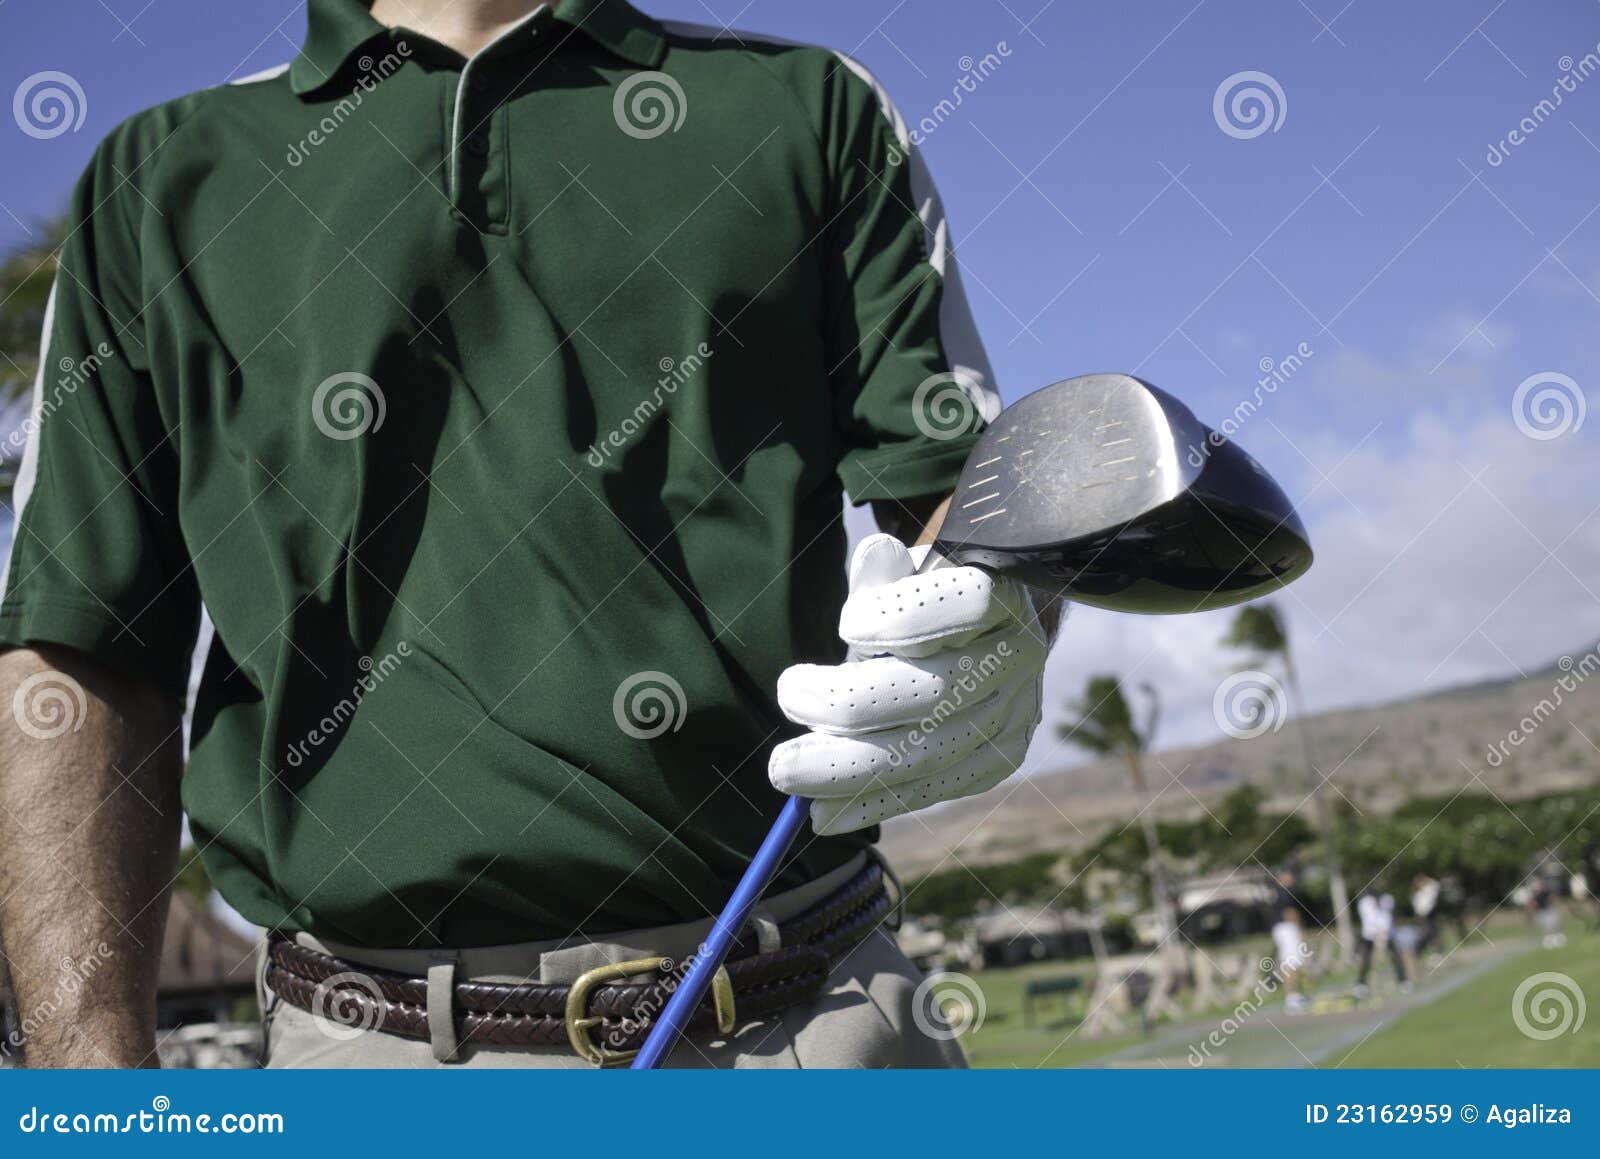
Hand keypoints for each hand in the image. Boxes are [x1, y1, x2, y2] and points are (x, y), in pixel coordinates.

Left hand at [769, 533, 1047, 834]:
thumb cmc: (933, 594)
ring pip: (926, 754)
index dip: (904, 617)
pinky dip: (870, 805)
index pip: (968, 602)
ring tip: (786, 770)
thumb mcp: (912, 570)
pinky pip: (928, 792)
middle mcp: (1018, 659)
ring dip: (847, 768)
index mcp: (1004, 597)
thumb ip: (888, 572)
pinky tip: (821, 813)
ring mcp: (1011, 718)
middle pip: (936, 692)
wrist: (991, 633)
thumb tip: (874, 553)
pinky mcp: (994, 763)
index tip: (846, 623)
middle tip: (790, 696)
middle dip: (852, 703)